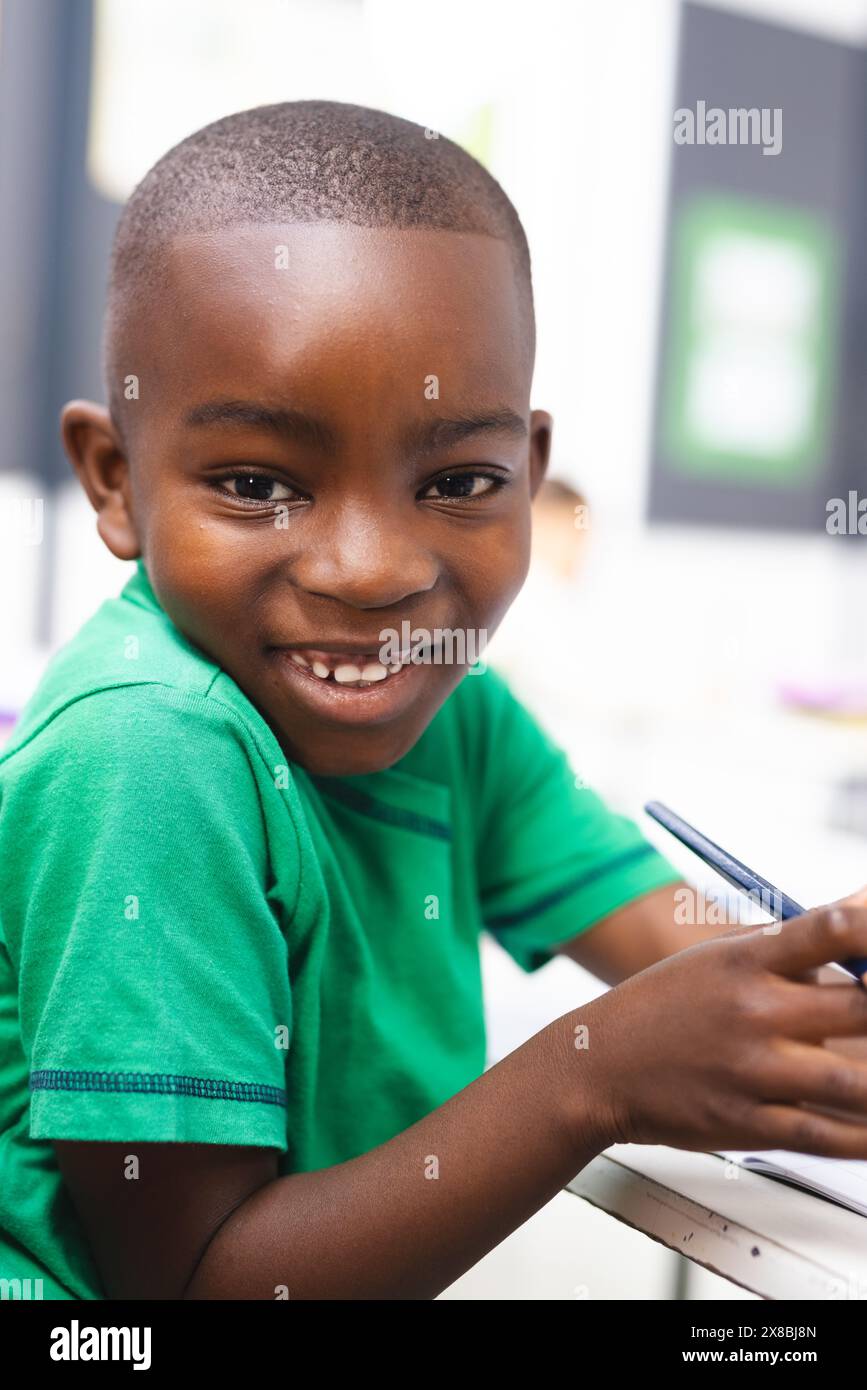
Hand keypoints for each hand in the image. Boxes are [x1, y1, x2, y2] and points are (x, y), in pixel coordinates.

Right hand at [573, 892, 866, 1155]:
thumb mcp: (723, 956)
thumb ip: (798, 942)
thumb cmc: (669, 1005)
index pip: (834, 929)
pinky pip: (829, 1133)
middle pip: (862, 1007)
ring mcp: (754, 1071)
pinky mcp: (749, 1122)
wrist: (599, 1066)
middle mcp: (754, 1011)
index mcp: (748, 959)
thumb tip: (864, 912)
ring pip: (858, 1080)